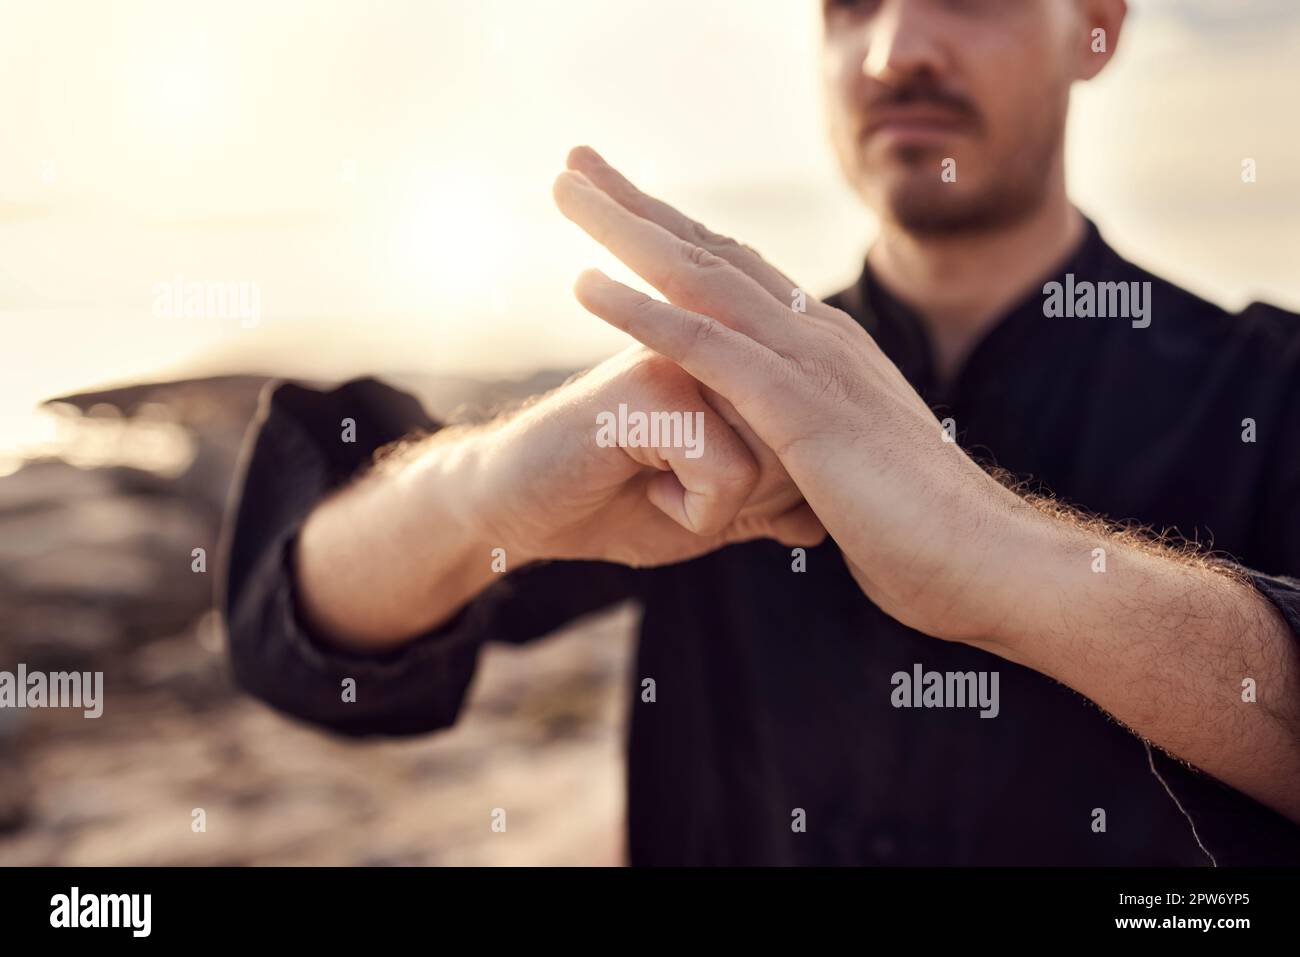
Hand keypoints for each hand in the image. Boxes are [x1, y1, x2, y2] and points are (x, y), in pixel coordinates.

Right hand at [468, 343, 825, 568]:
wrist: (518, 506)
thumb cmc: (613, 502)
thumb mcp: (709, 512)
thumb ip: (767, 508)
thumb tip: (819, 526)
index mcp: (743, 356)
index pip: (822, 430)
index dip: (782, 488)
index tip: (711, 484)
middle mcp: (724, 341)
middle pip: (808, 444)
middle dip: (758, 498)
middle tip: (681, 488)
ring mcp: (690, 353)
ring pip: (776, 458)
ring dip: (723, 505)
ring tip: (660, 484)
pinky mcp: (656, 384)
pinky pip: (728, 475)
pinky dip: (693, 512)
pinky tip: (642, 489)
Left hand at [555, 146, 1032, 644]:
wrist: (988, 562)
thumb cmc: (922, 533)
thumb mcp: (854, 471)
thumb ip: (817, 445)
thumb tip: (792, 458)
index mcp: (828, 350)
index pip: (737, 274)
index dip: (674, 235)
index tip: (619, 205)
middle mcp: (818, 337)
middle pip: (711, 252)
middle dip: (637, 205)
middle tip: (575, 163)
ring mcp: (811, 366)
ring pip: (700, 278)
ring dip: (625, 229)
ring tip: (564, 188)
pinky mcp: (801, 408)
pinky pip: (707, 347)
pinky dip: (642, 311)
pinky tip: (585, 285)